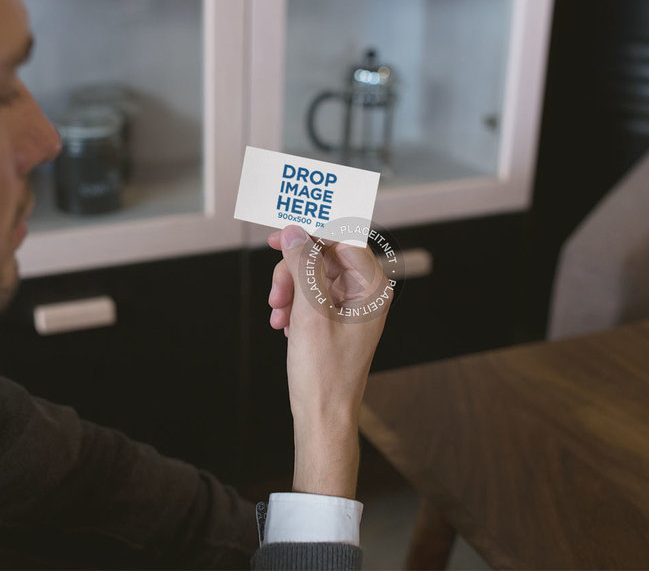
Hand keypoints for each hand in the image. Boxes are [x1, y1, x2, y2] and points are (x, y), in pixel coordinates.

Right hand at [267, 225, 392, 498]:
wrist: (323, 417)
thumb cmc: (325, 372)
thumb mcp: (310, 311)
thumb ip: (303, 265)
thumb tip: (295, 233)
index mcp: (372, 287)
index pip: (343, 239)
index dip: (313, 232)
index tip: (284, 232)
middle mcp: (365, 294)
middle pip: (324, 257)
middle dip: (294, 270)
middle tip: (276, 288)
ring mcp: (351, 308)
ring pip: (313, 276)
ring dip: (290, 290)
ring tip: (278, 313)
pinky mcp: (336, 321)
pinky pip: (311, 297)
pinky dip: (293, 305)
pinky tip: (283, 324)